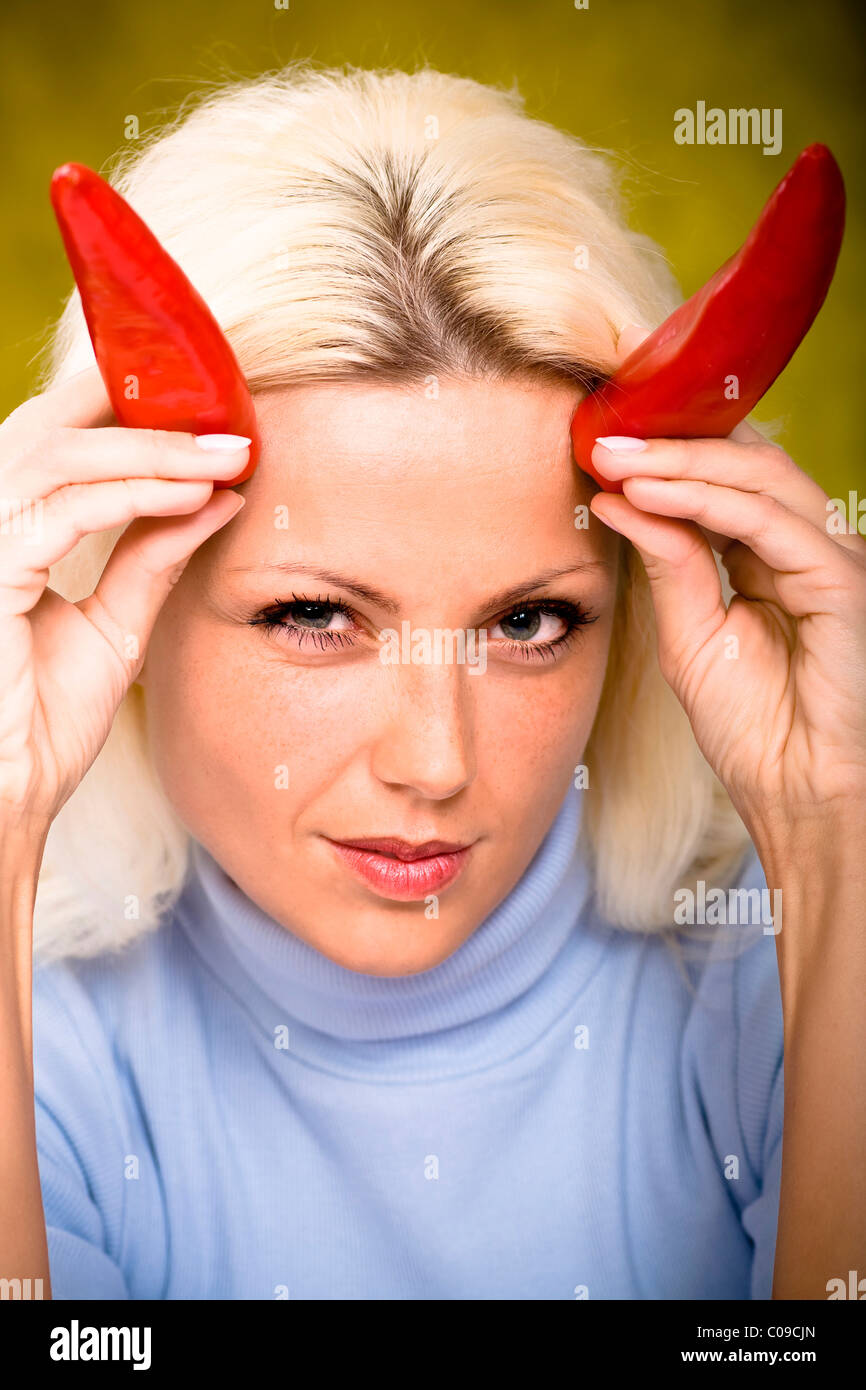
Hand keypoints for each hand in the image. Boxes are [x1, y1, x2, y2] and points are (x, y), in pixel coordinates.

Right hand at [0, 367, 247, 827]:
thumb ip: (150, 556)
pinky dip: (134, 493)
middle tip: (222, 406)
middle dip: (137, 406)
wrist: (5, 801)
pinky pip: (64, 510)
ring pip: (57, 456)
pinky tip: (193, 494)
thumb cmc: (39, 724)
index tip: (201, 402)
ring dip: (151, 447)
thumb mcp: (111, 626)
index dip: (118, 408)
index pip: (51, 442)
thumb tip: (215, 494)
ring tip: (225, 452)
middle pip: (46, 426)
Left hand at [587, 325, 865, 832]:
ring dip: (679, 463)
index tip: (599, 448)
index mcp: (773, 557)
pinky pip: (769, 523)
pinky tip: (651, 494)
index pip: (726, 481)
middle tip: (602, 438)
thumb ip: (667, 563)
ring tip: (616, 459)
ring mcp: (829, 559)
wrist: (793, 790)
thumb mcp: (689, 634)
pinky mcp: (841, 581)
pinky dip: (705, 501)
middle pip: (746, 464)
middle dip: (670, 446)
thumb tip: (616, 499)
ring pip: (758, 480)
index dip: (667, 457)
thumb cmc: (753, 726)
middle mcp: (807, 547)